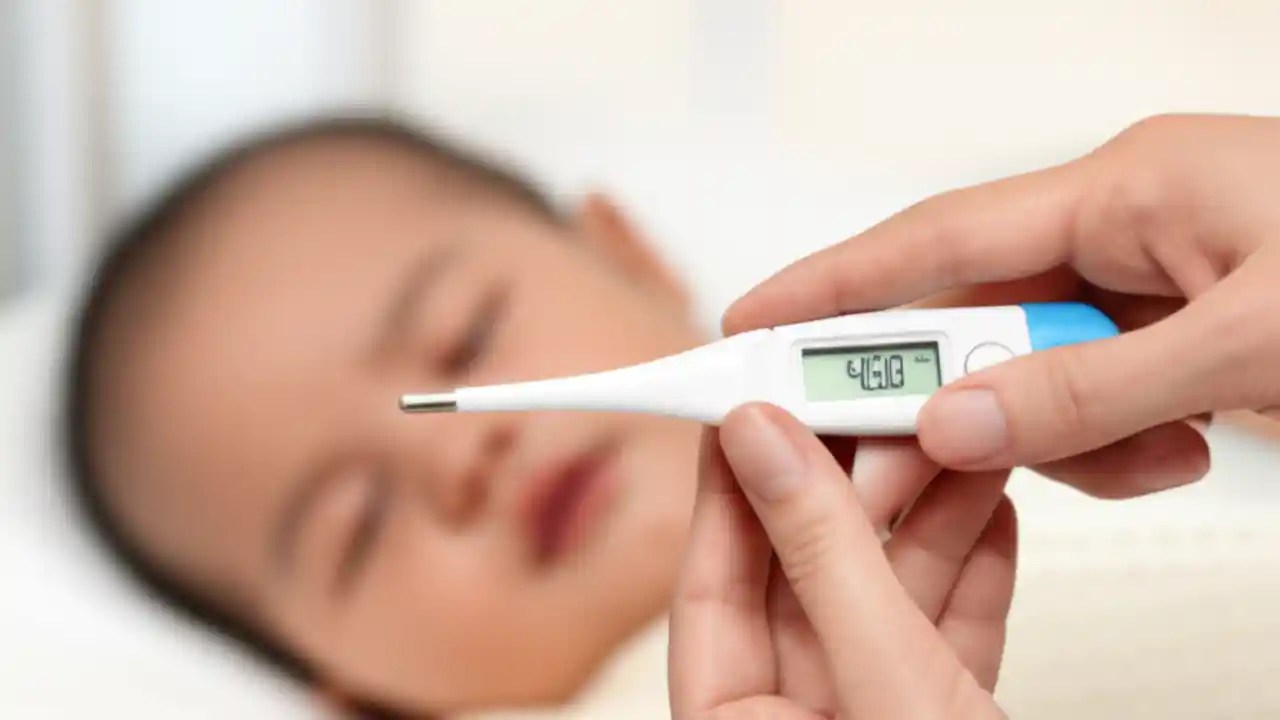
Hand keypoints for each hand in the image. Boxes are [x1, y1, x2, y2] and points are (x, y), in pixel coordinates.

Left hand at [669, 404, 1013, 718]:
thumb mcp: (886, 682)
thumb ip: (826, 561)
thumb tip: (763, 443)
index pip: (710, 588)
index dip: (731, 489)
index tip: (753, 405)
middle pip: (805, 579)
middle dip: (851, 488)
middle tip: (874, 403)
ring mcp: (874, 718)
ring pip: (884, 600)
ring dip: (928, 517)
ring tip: (954, 436)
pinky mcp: (947, 719)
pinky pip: (947, 637)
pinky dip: (971, 576)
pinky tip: (990, 510)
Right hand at [724, 114, 1279, 497]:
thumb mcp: (1258, 346)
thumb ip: (1093, 389)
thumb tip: (958, 421)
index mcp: (1134, 187)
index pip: (937, 237)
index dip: (832, 282)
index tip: (751, 321)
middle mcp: (1133, 225)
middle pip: (976, 308)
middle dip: (946, 385)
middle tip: (901, 448)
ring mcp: (1163, 279)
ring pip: (1036, 363)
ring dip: (1054, 429)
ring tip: (1141, 458)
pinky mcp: (1188, 332)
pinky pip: (1098, 389)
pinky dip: (1110, 439)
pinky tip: (1172, 452)